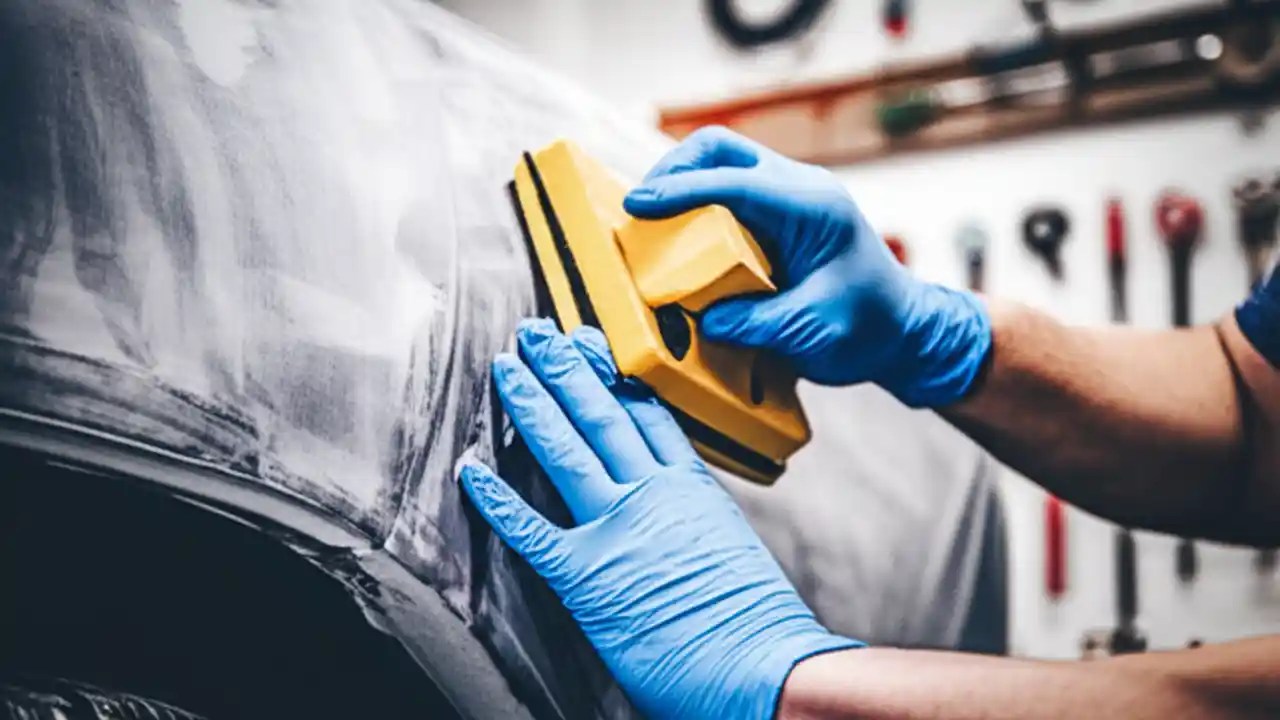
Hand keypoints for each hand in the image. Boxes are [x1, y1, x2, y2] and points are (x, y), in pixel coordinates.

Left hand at [460, 318, 858, 719]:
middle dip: (565, 368)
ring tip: (507, 366)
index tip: (592, 347)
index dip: (613, 376)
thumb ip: (698, 522)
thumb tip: (683, 520)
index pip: (646, 414)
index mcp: (691, 488)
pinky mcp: (587, 576)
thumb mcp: (732, 549)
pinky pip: (530, 529)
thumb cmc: (758, 625)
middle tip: (538, 334)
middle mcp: (653, 495)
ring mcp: (618, 530)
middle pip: (602, 414)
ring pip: (566, 449)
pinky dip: (495, 498)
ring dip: (531, 403)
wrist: (765, 669)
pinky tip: (470, 469)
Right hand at [623, 126, 990, 406]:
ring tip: (652, 224)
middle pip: (721, 148)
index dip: (680, 191)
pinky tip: (680, 236)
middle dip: (674, 170)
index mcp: (813, 208)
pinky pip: (727, 192)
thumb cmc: (871, 328)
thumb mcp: (813, 332)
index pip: (734, 182)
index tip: (638, 207)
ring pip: (721, 162)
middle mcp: (800, 189)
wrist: (904, 329)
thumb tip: (703, 319)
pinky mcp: (778, 214)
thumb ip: (756, 324)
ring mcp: (789, 196)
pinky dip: (696, 205)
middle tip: (641, 210)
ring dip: (682, 185)